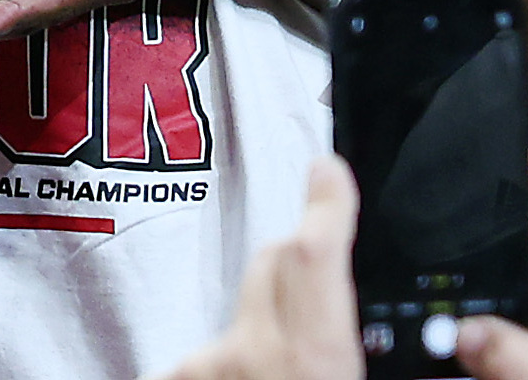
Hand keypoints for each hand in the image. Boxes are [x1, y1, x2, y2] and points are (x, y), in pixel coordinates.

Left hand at [142, 156, 360, 379]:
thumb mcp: (355, 375)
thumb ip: (348, 343)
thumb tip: (351, 320)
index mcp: (314, 355)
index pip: (312, 257)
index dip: (322, 208)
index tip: (326, 169)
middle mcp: (254, 349)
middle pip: (271, 266)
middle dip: (294, 271)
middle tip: (316, 314)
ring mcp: (204, 363)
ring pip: (235, 312)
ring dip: (257, 331)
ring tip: (278, 372)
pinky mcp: (172, 377)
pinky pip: (198, 356)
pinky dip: (217, 368)